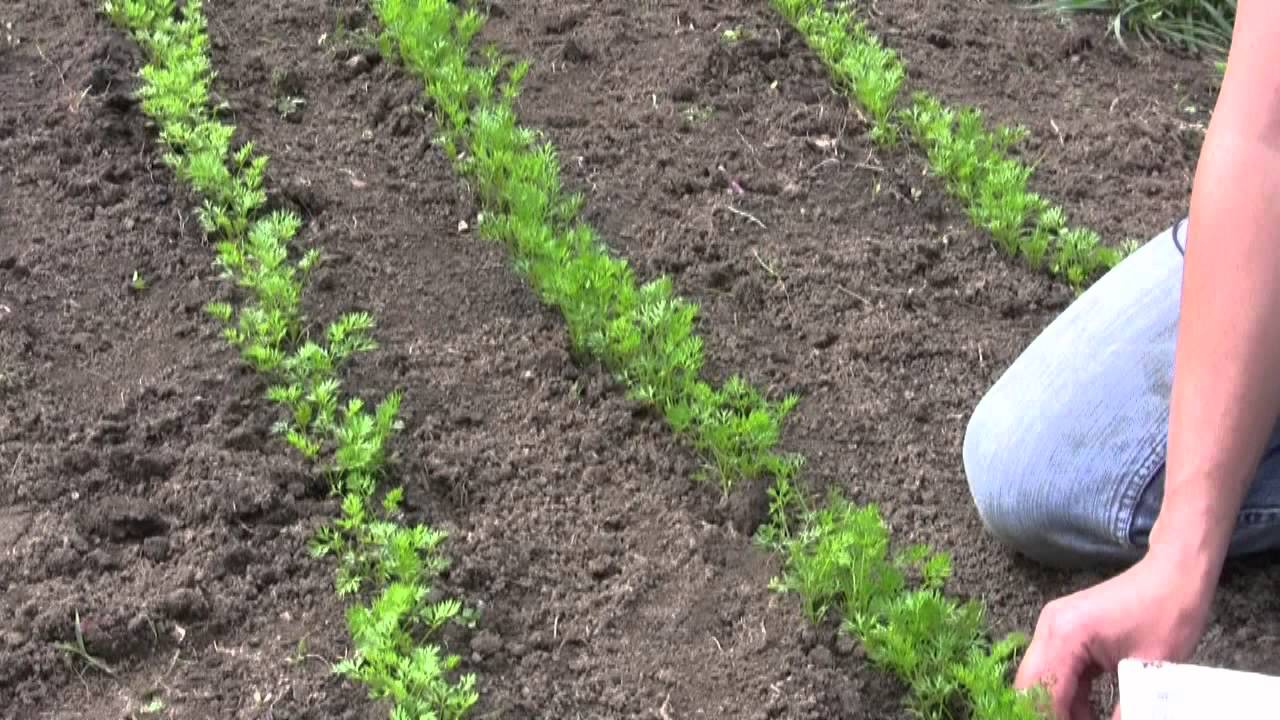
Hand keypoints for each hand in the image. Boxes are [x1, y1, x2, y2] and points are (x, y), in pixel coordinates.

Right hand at [1013, 551, 1215, 718]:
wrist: (1175, 574)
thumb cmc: (1168, 614)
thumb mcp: (1150, 672)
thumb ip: (1127, 711)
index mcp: (1066, 634)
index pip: (1041, 691)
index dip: (1050, 718)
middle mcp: (1050, 629)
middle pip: (1031, 686)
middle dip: (1048, 713)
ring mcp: (1055, 629)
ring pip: (1041, 681)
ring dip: (1060, 708)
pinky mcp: (1066, 633)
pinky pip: (1057, 672)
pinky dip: (1070, 696)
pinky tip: (1091, 714)